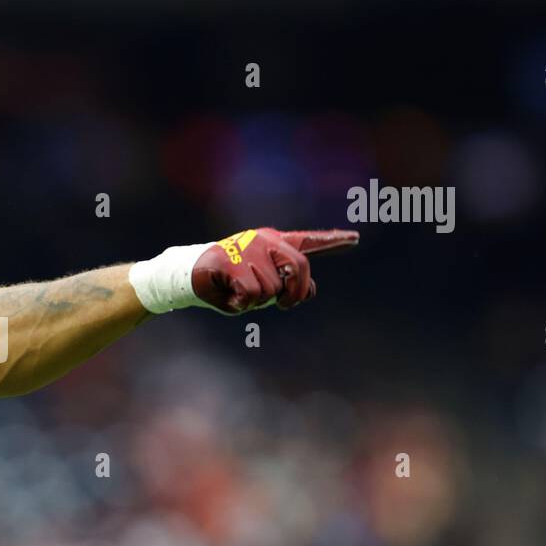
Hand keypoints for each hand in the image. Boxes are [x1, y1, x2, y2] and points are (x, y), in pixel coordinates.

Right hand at [190, 228, 358, 313]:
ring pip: (271, 288)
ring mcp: (248, 248)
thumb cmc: (227, 283)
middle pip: (299, 267)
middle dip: (295, 292)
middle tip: (283, 306)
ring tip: (237, 292)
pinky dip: (241, 304)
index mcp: (274, 243)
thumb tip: (310, 292)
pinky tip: (229, 297)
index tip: (357, 239)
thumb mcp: (261, 287)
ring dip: (257, 301)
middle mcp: (265, 240)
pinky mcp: (231, 261)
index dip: (334, 240)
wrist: (188, 276)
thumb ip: (288, 287)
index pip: (309, 241)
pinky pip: (251, 294)